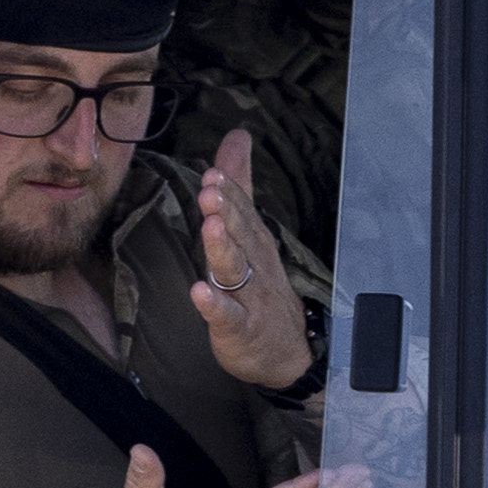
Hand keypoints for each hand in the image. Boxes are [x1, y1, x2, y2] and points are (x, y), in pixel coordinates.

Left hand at [186, 126, 317, 395]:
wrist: (288, 351)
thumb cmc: (262, 284)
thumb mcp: (251, 232)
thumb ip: (240, 185)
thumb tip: (236, 137)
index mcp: (254, 240)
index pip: (242, 211)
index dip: (229, 192)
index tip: (213, 172)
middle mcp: (254, 263)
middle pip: (241, 234)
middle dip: (227, 211)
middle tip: (210, 190)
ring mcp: (249, 296)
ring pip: (235, 270)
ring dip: (222, 249)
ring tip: (210, 228)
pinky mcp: (239, 328)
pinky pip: (227, 315)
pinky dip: (214, 305)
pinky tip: (199, 293)